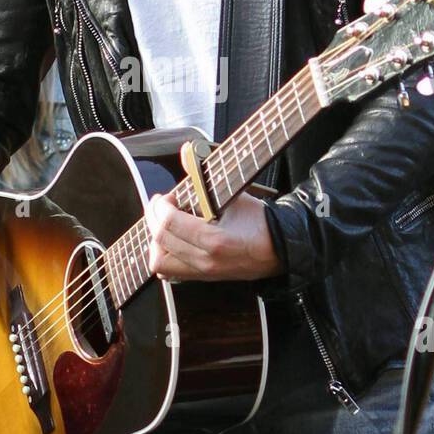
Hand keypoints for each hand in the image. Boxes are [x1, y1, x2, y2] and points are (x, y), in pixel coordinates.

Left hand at [144, 190, 283, 282]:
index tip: (167, 196)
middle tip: (160, 204)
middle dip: (154, 217)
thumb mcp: (237, 195)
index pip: (169, 223)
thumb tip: (186, 156)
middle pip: (160, 240)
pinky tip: (170, 241)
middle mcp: (205, 261)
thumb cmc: (261, 222)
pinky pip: (169, 272)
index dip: (160, 206)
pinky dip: (162, 255)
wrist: (279, 250)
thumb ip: (208, 179)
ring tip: (163, 223)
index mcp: (215, 241)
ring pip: (159, 261)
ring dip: (155, 239)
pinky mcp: (203, 277)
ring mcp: (203, 272)